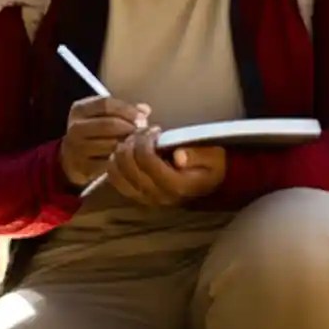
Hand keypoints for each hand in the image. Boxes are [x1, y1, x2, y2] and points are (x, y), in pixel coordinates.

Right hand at [59, 95, 150, 186]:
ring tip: (137, 145)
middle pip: (109, 124)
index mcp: (79, 109)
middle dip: (130, 128)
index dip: (127, 109)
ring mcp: (76, 147)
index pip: (105, 104)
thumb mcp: (103, 116)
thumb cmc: (95, 133)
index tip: (142, 117)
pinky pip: (108, 162)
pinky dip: (121, 160)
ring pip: (111, 144)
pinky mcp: (82, 166)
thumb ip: (124, 110)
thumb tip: (145, 110)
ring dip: (128, 145)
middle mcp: (75, 127)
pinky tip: (128, 158)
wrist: (72, 158)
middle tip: (142, 133)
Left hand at [107, 127, 226, 205]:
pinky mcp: (138, 197)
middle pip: (129, 167)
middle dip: (131, 143)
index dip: (145, 140)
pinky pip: (116, 181)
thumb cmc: (211, 166)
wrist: (209, 183)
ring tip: (133, 141)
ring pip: (118, 175)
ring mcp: (145, 199)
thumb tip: (178, 156)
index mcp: (176, 186)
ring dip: (120, 153)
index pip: (147, 161)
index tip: (155, 130)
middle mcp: (157, 196)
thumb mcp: (213, 157)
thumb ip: (198, 156)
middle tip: (142, 132)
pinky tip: (126, 152)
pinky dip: (115, 164)